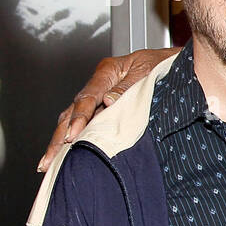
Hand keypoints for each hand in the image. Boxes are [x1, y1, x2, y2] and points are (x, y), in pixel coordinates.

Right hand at [38, 47, 177, 171]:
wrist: (177, 63)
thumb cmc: (164, 65)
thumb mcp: (148, 72)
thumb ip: (127, 88)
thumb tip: (107, 101)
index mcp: (108, 70)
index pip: (87, 98)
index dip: (79, 118)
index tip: (72, 136)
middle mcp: (99, 83)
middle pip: (72, 111)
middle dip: (59, 137)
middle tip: (48, 159)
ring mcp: (99, 95)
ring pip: (72, 118)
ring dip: (60, 140)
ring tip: (48, 162)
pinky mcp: (105, 106)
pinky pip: (85, 122)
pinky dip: (74, 138)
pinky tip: (64, 154)